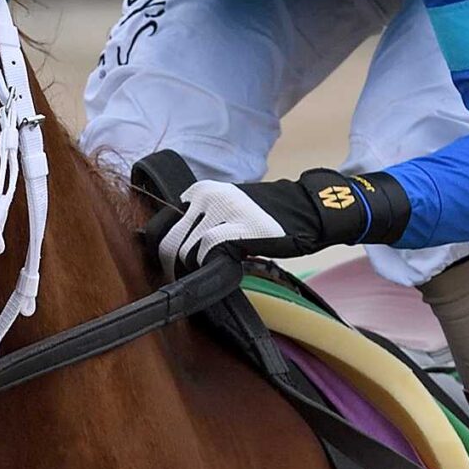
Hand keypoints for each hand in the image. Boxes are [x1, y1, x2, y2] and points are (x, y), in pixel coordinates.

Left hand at [155, 165, 410, 272]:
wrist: (303, 212)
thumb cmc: (263, 217)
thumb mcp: (227, 208)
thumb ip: (202, 221)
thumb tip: (172, 251)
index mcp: (201, 190)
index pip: (164, 223)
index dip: (164, 247)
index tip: (171, 263)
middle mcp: (207, 196)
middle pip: (169, 239)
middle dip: (170, 264)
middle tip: (178, 278)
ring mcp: (222, 210)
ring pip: (186, 248)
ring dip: (194, 266)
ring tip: (210, 270)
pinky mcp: (237, 227)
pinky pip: (207, 250)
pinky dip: (210, 264)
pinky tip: (225, 265)